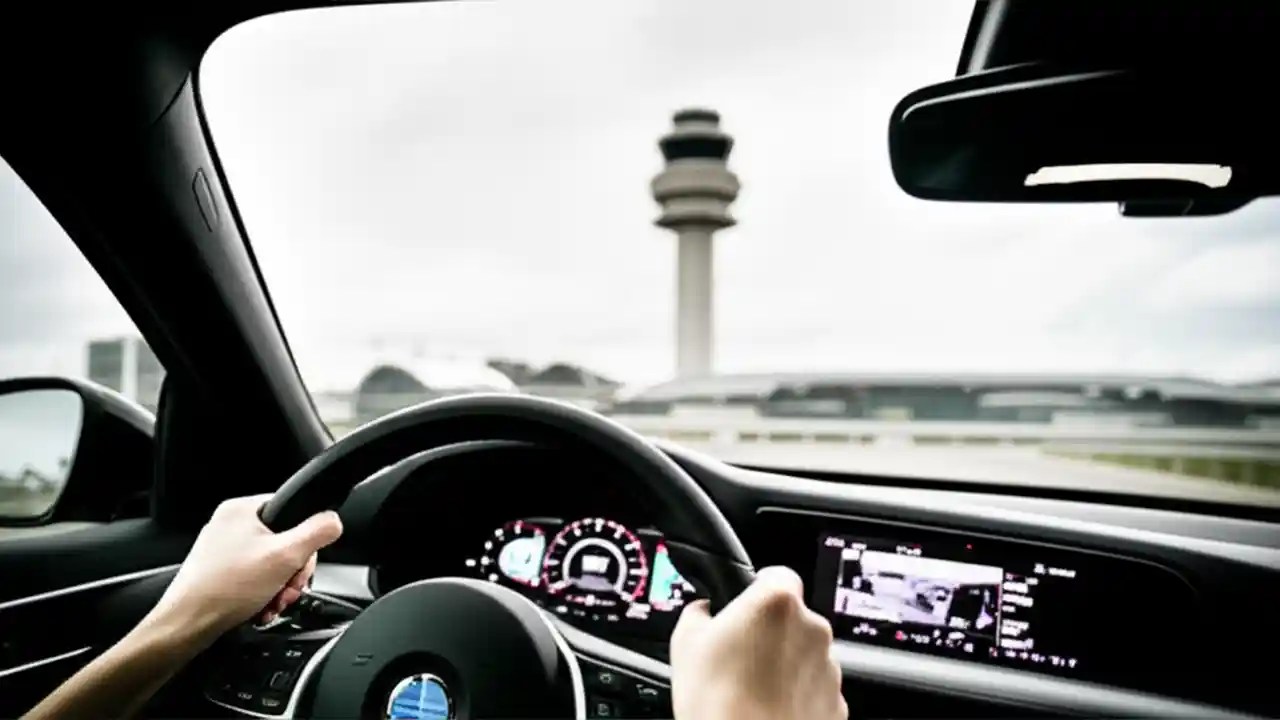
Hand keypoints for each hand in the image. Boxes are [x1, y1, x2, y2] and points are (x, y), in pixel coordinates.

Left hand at [148, 494, 343, 642]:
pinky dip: (263, 594)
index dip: (305, 541)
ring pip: (271, 563)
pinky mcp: (218, 572)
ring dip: (279, 587)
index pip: (293, 511)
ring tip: (272, 602)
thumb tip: (334, 521)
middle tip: (287, 589)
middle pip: (284, 541)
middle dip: (291, 572)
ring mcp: (222, 549)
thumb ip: (317, 533)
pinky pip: (254, 577)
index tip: (301, 564)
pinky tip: (261, 608)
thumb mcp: (286, 556)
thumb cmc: (224, 589)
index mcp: (242, 509)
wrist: (187, 625)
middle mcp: (229, 525)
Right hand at [669, 566, 845, 719]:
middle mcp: (812, 628)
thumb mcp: (685, 642)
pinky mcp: (835, 702)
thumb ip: (699, 613)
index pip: (775, 574)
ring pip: (804, 654)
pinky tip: (767, 708)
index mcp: (777, 602)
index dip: (757, 589)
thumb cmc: (717, 703)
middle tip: (739, 656)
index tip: (744, 606)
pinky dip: (796, 694)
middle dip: (769, 633)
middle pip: (792, 617)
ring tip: (750, 689)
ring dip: (784, 664)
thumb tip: (704, 611)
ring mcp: (828, 668)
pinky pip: (813, 687)